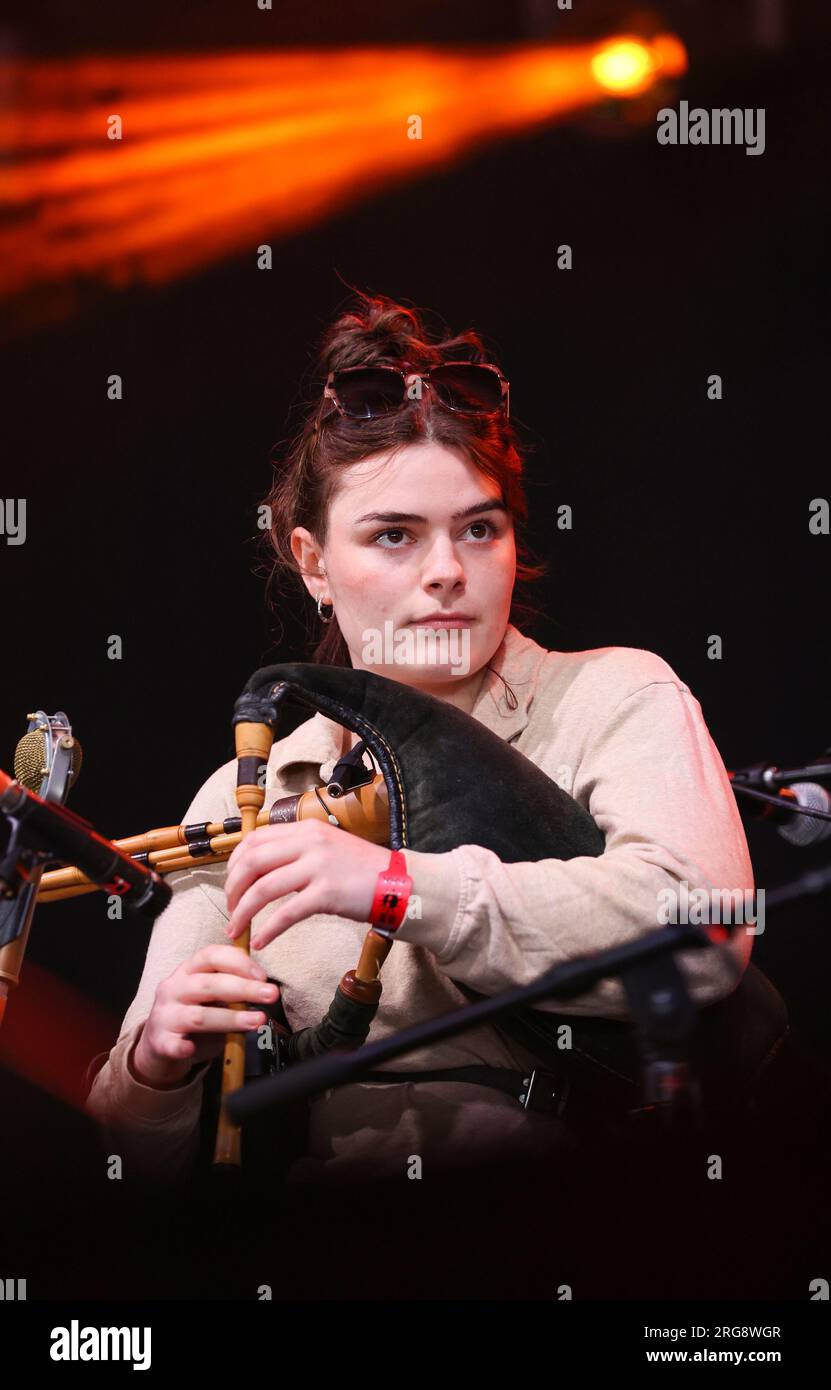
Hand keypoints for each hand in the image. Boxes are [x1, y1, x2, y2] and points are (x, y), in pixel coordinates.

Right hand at [131, 944, 279, 1087]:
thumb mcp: (211, 997)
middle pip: (209, 984)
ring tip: (256, 1021)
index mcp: (188, 971)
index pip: (211, 956)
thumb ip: (232, 992)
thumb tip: (263, 991)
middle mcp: (174, 988)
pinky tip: (191, 1048)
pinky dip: (182, 1047)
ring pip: (198, 1016)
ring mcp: (164, 1015)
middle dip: (244, 989)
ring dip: (231, 1018)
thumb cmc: (193, 1014)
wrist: (159, 1043)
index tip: (262, 976)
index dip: (238, 963)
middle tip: (270, 995)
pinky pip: (172, 1044)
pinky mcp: (160, 1042)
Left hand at [223, 819, 392, 949]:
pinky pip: (286, 913)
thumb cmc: (363, 871)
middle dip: (232, 889)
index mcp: (306, 829)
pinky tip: (261, 942)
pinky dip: (268, 930)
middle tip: (230, 909)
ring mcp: (318, 866)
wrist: (400, 884)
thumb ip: (297, 851)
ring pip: (263, 888)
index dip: (234, 863)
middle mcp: (310, 842)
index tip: (231, 884)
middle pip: (252, 862)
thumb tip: (262, 869)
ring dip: (243, 912)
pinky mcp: (327, 893)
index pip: (254, 840)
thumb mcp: (327, 848)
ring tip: (236, 929)